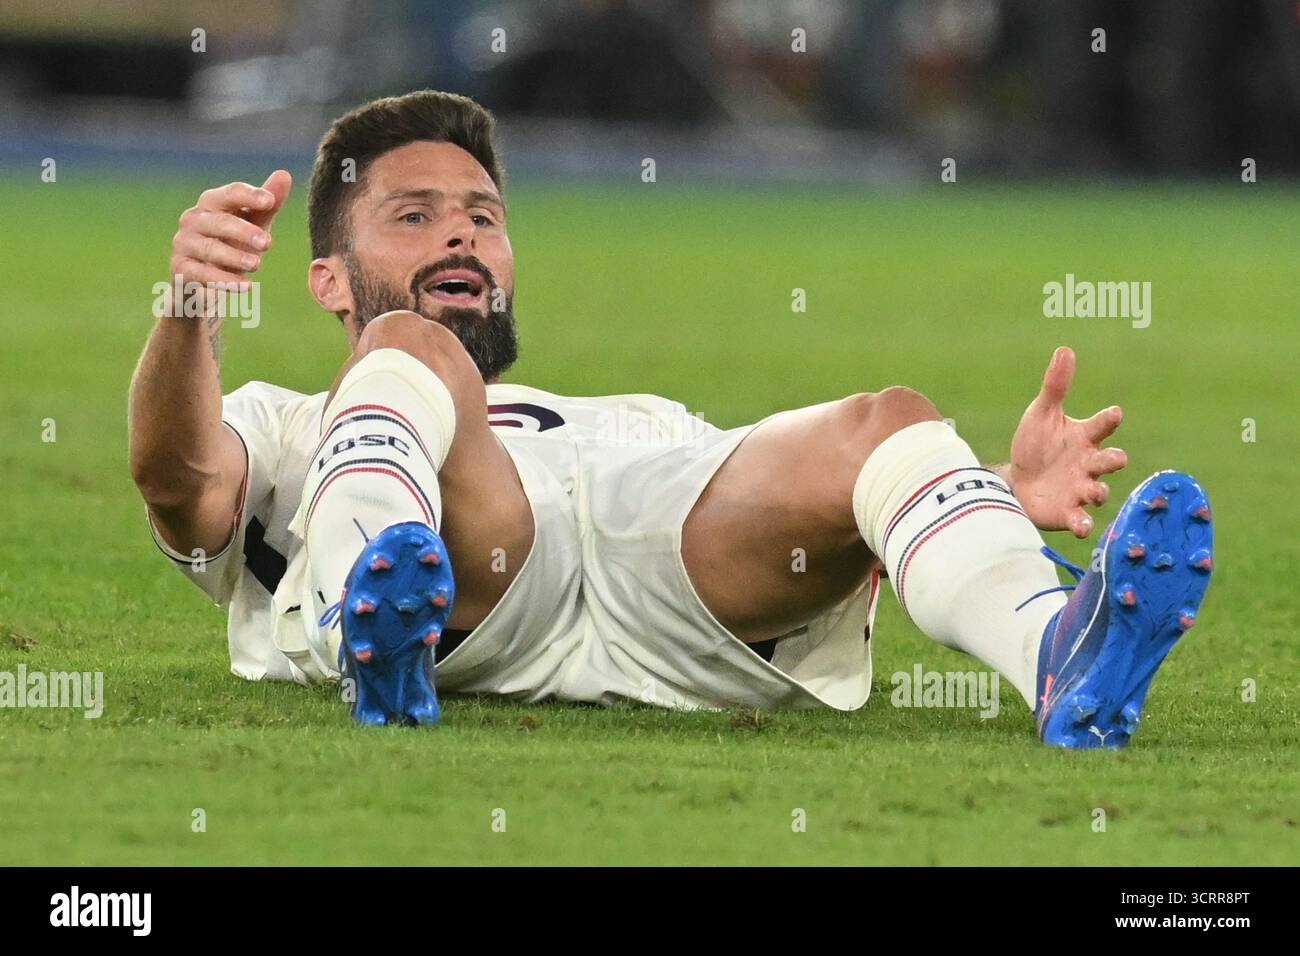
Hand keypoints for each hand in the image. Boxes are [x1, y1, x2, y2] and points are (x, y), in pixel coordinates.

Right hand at [168, 170, 291, 296]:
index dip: (249, 196)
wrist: (202, 280)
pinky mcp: (180, 269)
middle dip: (243, 231)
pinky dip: (224, 281)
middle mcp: (193, 220)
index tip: (270, 200)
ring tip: (256, 264)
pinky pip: (201, 274)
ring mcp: (183, 244)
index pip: (230, 194)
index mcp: (211, 204)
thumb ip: (267, 205)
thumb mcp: (253, 225)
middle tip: (267, 243)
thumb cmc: (231, 244)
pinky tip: (245, 286)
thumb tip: (285, 174)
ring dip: (233, 257)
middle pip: (219, 221)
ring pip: (209, 248)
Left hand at [1005, 346, 1126, 537]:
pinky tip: (1081, 526)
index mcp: (1084, 437)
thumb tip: (1064, 350)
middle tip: (1116, 458)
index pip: (1102, 425)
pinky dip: (1083, 523)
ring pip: (1099, 492)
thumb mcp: (1041, 414)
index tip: (1114, 412)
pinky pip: (1081, 519)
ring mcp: (1081, 489)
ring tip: (1095, 492)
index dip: (1108, 419)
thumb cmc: (1035, 445)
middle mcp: (1088, 464)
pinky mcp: (1068, 512)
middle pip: (1110, 461)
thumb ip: (1055, 386)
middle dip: (1114, 460)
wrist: (1016, 481)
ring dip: (1100, 492)